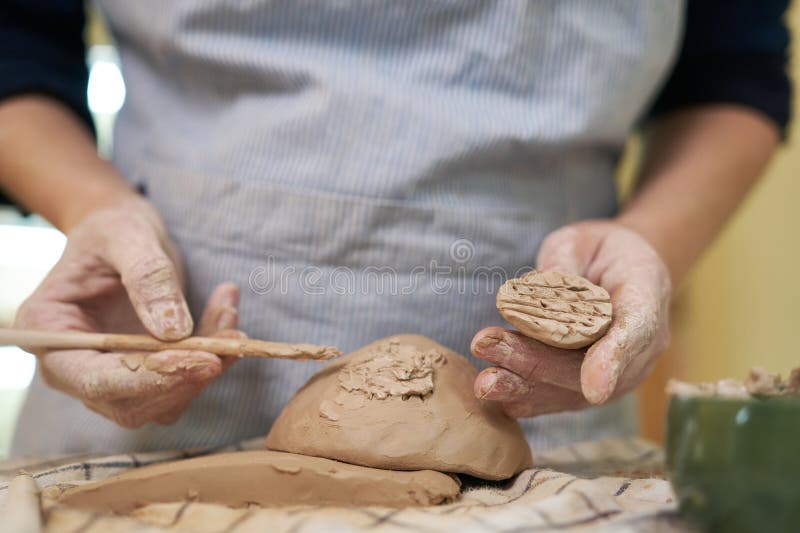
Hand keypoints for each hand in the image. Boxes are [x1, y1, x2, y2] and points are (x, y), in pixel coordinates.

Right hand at [14, 196, 241, 427]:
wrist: (123, 234)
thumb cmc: (112, 229)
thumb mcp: (127, 236)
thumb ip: (146, 277)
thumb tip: (173, 332)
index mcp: (50, 335)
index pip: (94, 381)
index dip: (148, 378)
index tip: (201, 359)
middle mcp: (75, 366)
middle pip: (130, 403)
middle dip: (185, 378)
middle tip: (230, 341)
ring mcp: (111, 375)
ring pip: (165, 400)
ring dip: (208, 365)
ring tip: (229, 313)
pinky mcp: (147, 372)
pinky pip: (186, 380)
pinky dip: (216, 353)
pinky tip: (228, 314)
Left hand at [471, 220, 671, 416]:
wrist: (620, 270)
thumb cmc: (600, 251)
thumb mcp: (580, 240)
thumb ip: (563, 263)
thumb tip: (537, 287)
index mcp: (646, 298)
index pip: (634, 333)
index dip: (612, 360)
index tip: (594, 389)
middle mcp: (641, 347)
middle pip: (589, 367)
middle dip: (536, 363)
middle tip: (488, 346)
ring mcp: (618, 374)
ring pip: (571, 390)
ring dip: (525, 385)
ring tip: (485, 381)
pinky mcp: (591, 386)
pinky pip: (560, 398)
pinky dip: (527, 398)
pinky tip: (495, 395)